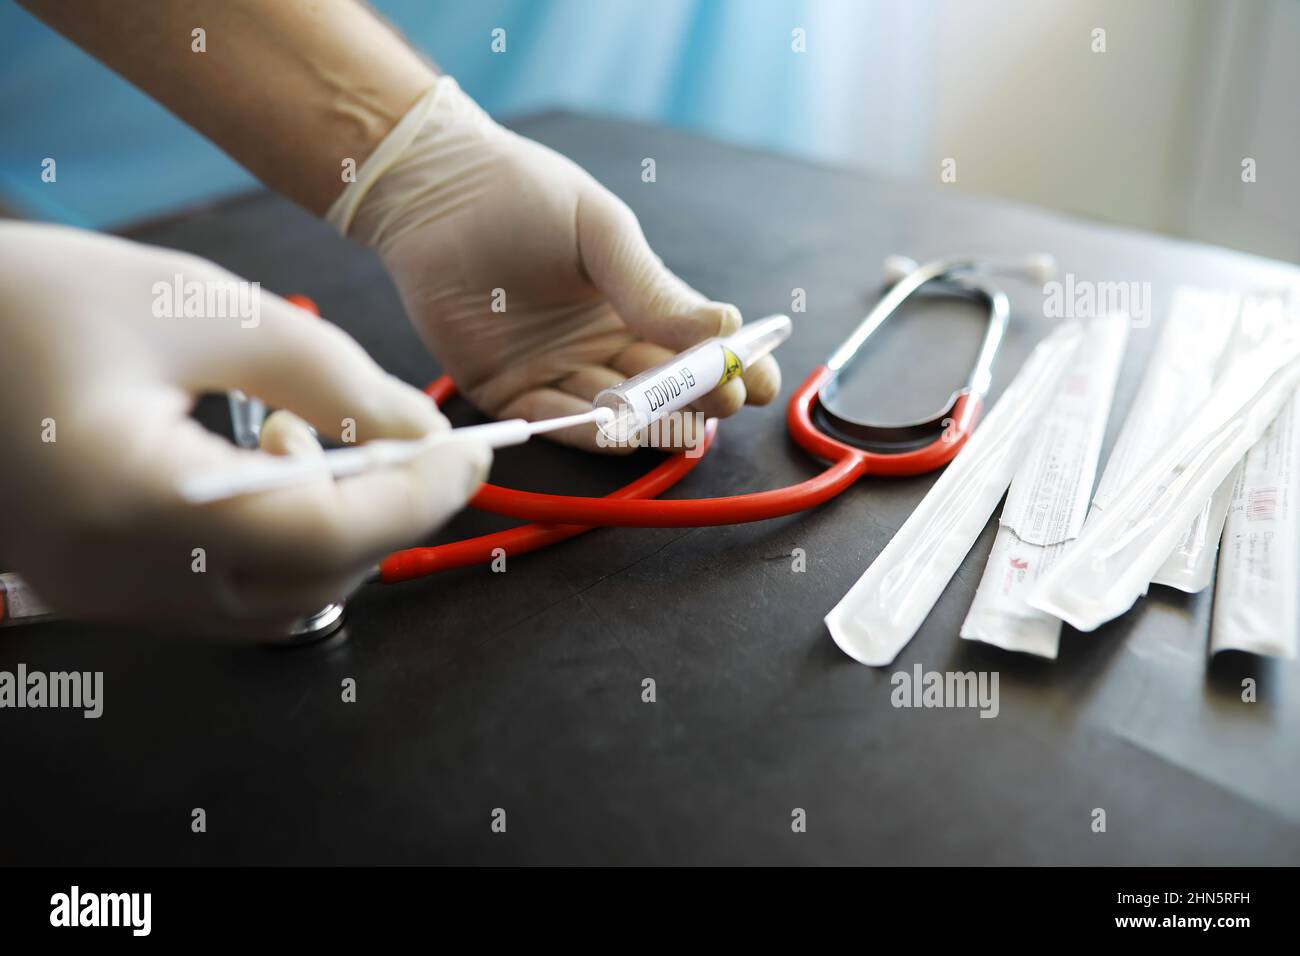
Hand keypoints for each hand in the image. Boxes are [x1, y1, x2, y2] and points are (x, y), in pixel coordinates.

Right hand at [0, 223, 488, 636]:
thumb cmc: (34, 300)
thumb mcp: (194, 306)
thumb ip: (325, 374)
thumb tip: (420, 431)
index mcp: (132, 498)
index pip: (324, 531)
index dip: (417, 495)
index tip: (471, 453)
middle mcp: (116, 575)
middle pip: (311, 580)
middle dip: (383, 513)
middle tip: (409, 442)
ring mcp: (103, 596)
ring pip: (279, 603)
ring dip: (334, 533)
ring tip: (312, 437)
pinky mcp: (101, 591)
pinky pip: (230, 598)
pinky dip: (282, 546)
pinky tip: (265, 468)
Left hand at [328, 76, 780, 452]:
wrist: (435, 189)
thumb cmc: (525, 195)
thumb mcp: (602, 233)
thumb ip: (652, 287)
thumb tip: (724, 327)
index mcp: (635, 307)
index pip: (695, 349)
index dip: (731, 369)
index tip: (758, 382)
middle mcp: (602, 347)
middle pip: (660, 389)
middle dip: (695, 400)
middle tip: (723, 404)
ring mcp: (556, 371)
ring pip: (612, 412)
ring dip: (645, 422)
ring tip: (675, 426)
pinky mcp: (508, 388)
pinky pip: (552, 418)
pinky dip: (581, 429)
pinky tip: (614, 430)